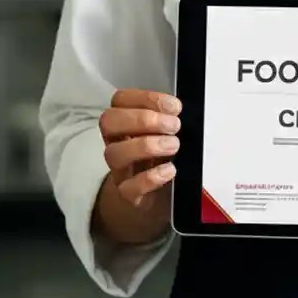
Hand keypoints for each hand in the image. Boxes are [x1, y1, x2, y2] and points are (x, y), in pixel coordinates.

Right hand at [93, 89, 182, 244]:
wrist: (160, 199)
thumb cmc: (164, 157)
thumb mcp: (168, 134)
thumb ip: (171, 120)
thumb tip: (188, 111)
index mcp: (126, 122)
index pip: (120, 100)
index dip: (145, 98)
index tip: (174, 107)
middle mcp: (117, 142)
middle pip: (109, 121)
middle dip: (143, 119)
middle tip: (174, 126)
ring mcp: (120, 169)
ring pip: (114, 153)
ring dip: (146, 145)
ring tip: (174, 146)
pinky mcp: (128, 194)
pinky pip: (128, 187)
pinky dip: (150, 177)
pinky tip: (170, 170)